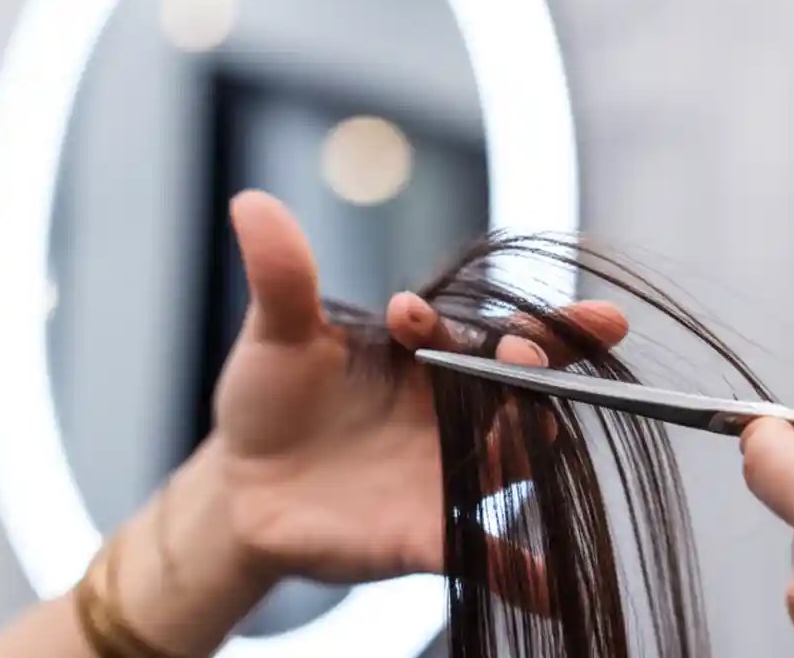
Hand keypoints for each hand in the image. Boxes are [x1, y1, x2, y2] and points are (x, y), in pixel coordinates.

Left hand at [204, 190, 626, 582]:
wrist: (243, 484)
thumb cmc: (270, 398)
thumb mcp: (275, 335)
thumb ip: (281, 275)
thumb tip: (251, 202)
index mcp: (430, 357)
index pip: (491, 327)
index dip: (520, 315)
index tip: (512, 312)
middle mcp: (454, 411)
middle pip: (518, 385)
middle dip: (535, 363)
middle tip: (526, 346)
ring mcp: (446, 473)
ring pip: (508, 458)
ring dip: (528, 445)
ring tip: (532, 432)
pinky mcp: (428, 533)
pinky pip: (483, 555)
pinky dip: (520, 572)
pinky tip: (551, 591)